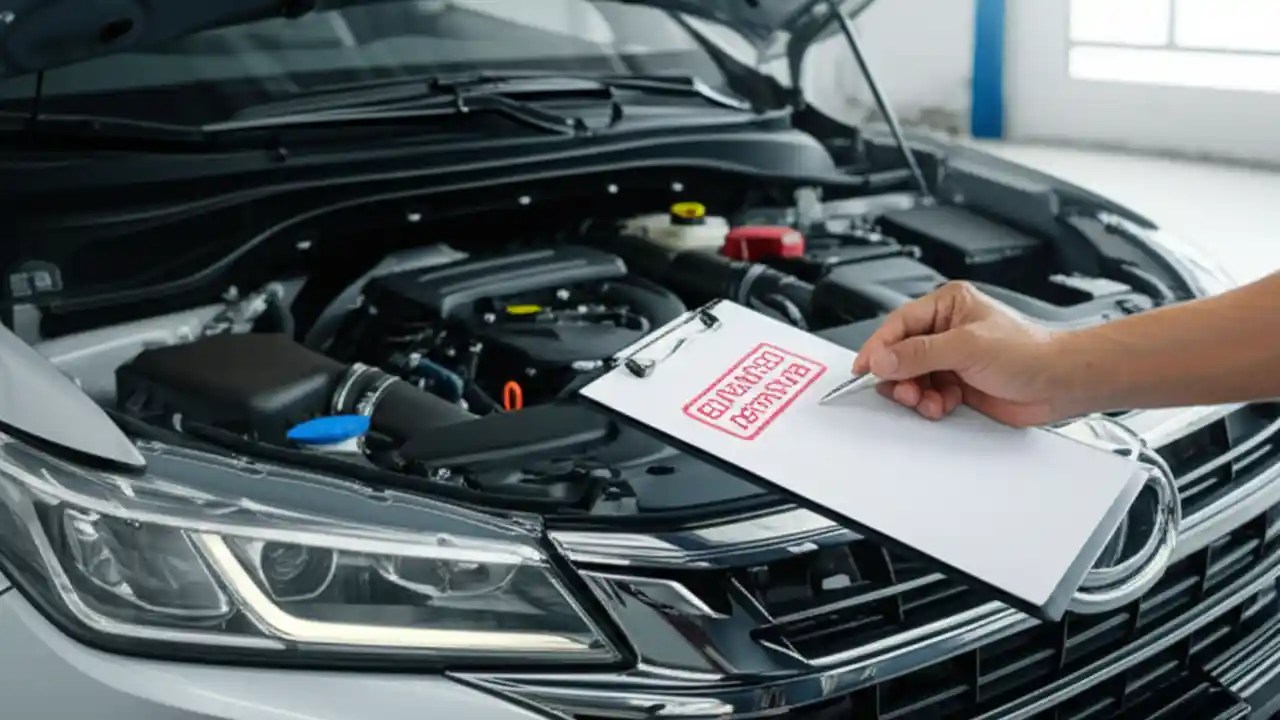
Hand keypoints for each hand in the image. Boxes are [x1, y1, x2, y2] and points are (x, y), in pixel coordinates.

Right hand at [851, 281, 1063, 425]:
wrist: (1060, 384)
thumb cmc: (1030, 353)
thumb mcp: (968, 346)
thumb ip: (920, 353)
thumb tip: (883, 358)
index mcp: (947, 305)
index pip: (899, 324)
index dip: (878, 346)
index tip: (865, 367)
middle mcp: (947, 330)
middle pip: (901, 354)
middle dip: (900, 375)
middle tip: (904, 390)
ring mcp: (952, 359)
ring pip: (913, 378)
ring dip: (916, 393)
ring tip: (929, 400)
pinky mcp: (958, 384)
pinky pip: (928, 395)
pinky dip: (931, 404)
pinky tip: (945, 405)